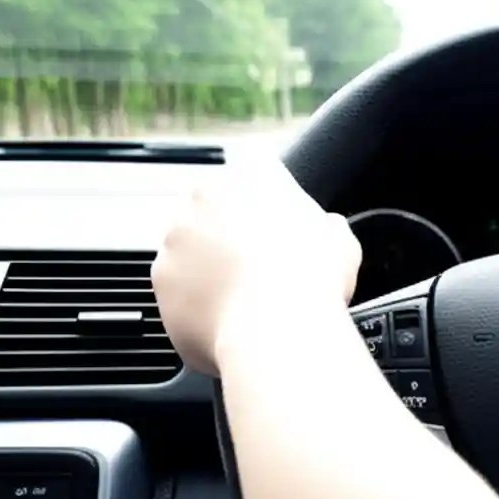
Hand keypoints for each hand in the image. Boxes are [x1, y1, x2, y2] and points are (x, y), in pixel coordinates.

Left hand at [152, 161, 360, 376]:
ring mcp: (174, 240)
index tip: (278, 224)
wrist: (277, 329)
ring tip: (246, 301)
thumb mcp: (338, 239)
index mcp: (250, 174)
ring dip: (210, 269)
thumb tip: (324, 231)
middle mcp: (203, 198)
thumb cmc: (312, 278)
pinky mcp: (159, 281)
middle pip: (216, 210)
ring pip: (193, 251)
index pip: (254, 169)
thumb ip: (322, 224)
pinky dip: (197, 305)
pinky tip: (229, 321)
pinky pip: (180, 291)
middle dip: (231, 233)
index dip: (267, 200)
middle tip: (262, 267)